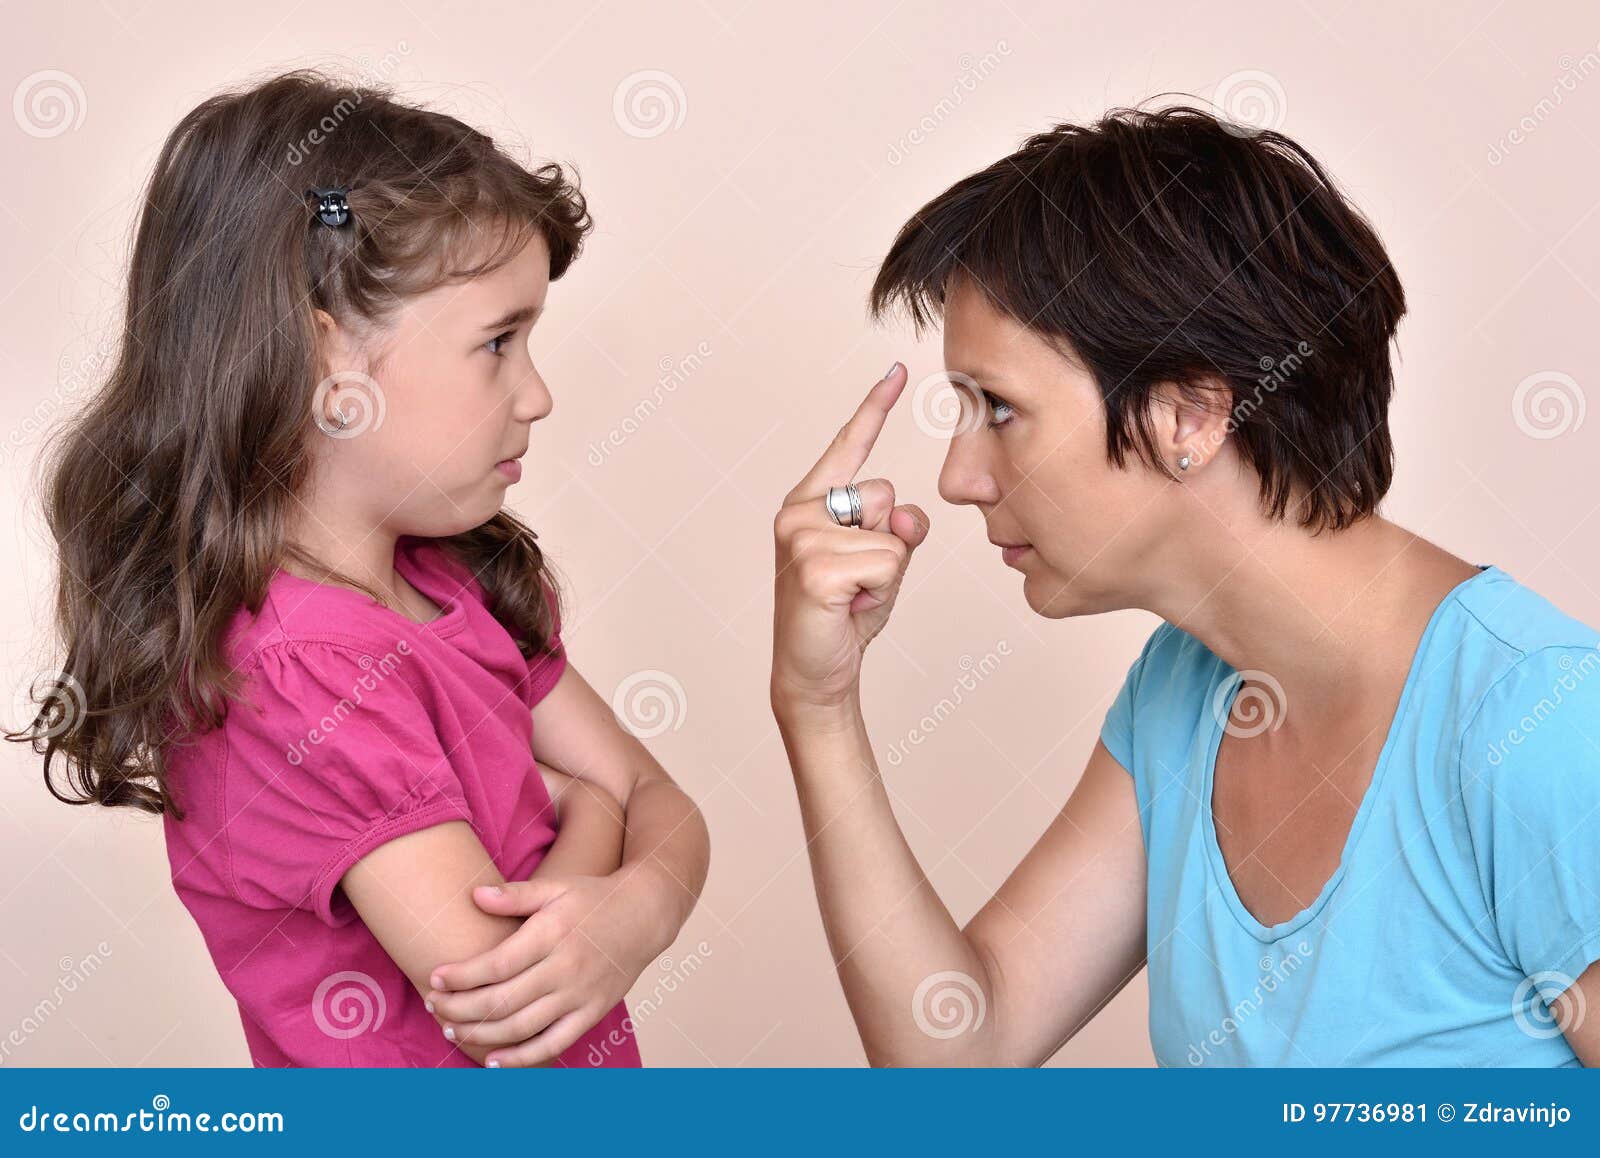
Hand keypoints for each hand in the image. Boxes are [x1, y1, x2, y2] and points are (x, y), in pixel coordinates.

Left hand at [424, 873, 655, 1066]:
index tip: (435, 979)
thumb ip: (516, 895)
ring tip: (452, 1029)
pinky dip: (522, 1059)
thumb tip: (475, 896)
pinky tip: (494, 1061)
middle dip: (460, 1009)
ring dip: (481, 1034)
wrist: (645, 916)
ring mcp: (580, 995)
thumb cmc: (594, 898)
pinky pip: (553, 1044)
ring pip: (522, 1027)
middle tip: (433, 1006)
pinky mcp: (591, 1013)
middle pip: (502, 1001)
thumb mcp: (557, 887)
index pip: (497, 964)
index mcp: (552, 934)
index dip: (462, 976)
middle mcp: (565, 969)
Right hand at [771, 362, 930, 714]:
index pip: (850, 446)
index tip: (897, 369)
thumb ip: (899, 530)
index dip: (874, 407)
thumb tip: (906, 517)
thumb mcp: (884, 563)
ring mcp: (802, 537)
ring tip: (853, 596)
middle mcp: (799, 511)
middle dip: (891, 542)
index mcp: (812, 502)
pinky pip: (888, 562)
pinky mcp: (815, 567)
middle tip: (859, 580)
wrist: (815, 671)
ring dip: (888, 573)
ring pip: (893, 535)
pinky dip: (882, 591)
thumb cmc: (846, 613)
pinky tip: (849, 607)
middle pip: (887, 496)